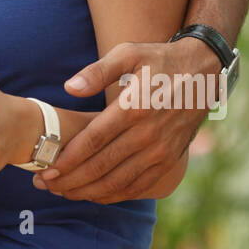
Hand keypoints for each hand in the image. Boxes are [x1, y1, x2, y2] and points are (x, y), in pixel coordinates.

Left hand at [31, 38, 217, 201]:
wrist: (203, 72)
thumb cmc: (159, 60)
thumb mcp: (129, 53)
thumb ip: (97, 71)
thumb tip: (70, 88)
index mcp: (134, 108)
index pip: (93, 141)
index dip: (68, 159)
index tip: (46, 169)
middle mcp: (148, 134)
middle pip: (102, 166)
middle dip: (70, 180)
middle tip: (45, 185)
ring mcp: (161, 151)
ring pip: (118, 182)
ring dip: (88, 192)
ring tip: (63, 193)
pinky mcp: (170, 161)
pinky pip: (138, 186)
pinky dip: (114, 195)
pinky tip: (94, 195)